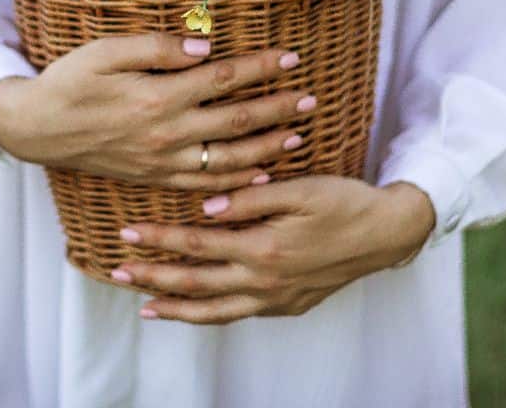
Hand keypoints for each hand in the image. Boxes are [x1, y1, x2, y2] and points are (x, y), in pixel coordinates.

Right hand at [0, 33, 316, 190]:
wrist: (37, 128)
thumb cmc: (70, 80)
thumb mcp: (106, 51)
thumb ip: (157, 48)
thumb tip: (205, 47)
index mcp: (158, 98)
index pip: (223, 80)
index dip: (260, 67)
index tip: (290, 56)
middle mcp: (167, 134)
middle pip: (236, 122)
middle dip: (278, 109)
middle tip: (311, 99)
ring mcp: (163, 161)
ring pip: (228, 159)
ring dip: (268, 148)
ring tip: (298, 136)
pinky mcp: (155, 177)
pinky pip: (206, 184)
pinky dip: (237, 181)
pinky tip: (260, 173)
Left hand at [112, 176, 435, 323]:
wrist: (387, 234)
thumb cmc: (345, 203)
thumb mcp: (300, 189)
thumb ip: (250, 199)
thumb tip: (205, 208)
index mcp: (263, 249)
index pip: (196, 245)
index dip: (159, 240)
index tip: (127, 233)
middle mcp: (264, 281)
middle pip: (195, 284)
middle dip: (152, 277)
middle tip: (117, 271)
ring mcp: (276, 299)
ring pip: (214, 311)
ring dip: (176, 308)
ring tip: (145, 306)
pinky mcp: (287, 306)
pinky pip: (239, 315)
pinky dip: (210, 315)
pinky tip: (194, 308)